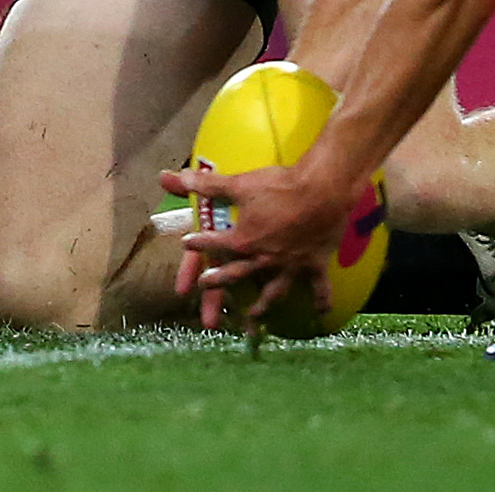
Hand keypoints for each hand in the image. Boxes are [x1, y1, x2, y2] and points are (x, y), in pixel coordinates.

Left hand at [159, 163, 350, 334]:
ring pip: (273, 291)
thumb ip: (206, 184)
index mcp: (244, 240)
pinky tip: (323, 313)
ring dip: (263, 305)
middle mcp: (264, 259)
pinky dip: (321, 301)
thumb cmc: (280, 186)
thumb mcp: (239, 183)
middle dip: (219, 283)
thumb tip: (171, 176)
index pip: (214, 243)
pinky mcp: (314, 266)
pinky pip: (319, 288)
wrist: (322, 190)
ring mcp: (290, 266)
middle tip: (205, 289)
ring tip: (253, 317)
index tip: (186, 245)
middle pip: (237, 274)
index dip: (199, 243)